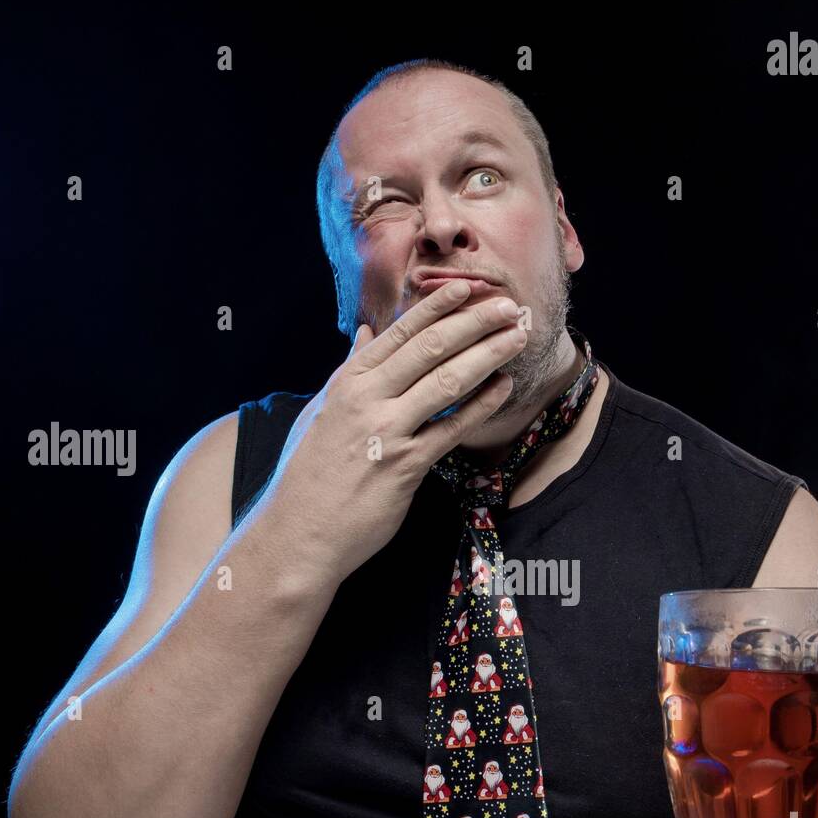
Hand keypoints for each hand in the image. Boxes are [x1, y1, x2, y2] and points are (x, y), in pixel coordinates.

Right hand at [256, 281, 527, 585]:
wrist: (299, 532)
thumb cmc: (309, 473)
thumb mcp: (322, 410)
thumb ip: (349, 369)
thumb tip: (367, 331)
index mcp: (348, 381)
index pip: (401, 331)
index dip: (440, 306)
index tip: (471, 286)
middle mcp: (367, 399)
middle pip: (431, 347)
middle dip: (476, 321)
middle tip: (511, 306)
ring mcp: (387, 432)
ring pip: (447, 381)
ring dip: (488, 354)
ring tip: (518, 336)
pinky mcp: (405, 467)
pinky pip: (451, 429)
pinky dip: (481, 405)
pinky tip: (504, 387)